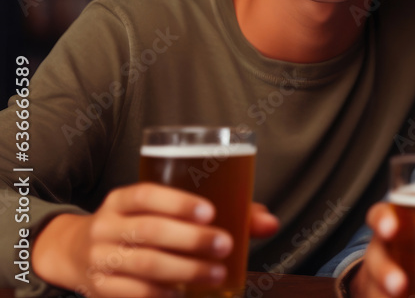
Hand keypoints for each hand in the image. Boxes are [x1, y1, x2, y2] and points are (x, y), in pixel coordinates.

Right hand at [32, 184, 278, 297]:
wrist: (75, 253)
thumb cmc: (141, 226)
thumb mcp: (163, 212)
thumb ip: (218, 212)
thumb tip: (270, 223)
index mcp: (121, 200)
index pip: (145, 195)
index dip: (177, 202)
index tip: (210, 211)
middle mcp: (106, 226)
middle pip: (148, 231)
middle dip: (190, 239)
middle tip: (224, 245)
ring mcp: (99, 259)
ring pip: (142, 264)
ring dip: (184, 270)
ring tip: (216, 274)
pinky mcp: (98, 288)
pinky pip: (129, 293)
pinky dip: (158, 294)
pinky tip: (182, 294)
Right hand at [350, 203, 414, 297]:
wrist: (396, 270)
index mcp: (395, 225)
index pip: (380, 215)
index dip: (382, 220)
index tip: (392, 228)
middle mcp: (381, 252)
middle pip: (375, 259)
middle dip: (386, 272)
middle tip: (401, 285)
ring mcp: (376, 280)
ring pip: (374, 290)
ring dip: (386, 295)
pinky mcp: (380, 297)